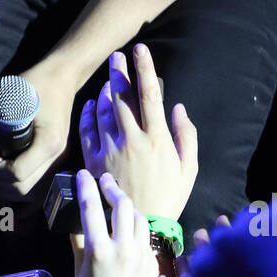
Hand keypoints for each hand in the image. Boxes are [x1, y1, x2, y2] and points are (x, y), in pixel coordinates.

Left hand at [0, 57, 75, 204]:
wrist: (61, 77)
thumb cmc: (31, 85)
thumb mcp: (1, 102)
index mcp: (48, 141)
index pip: (18, 172)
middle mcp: (58, 156)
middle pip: (24, 188)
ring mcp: (60, 161)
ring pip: (32, 195)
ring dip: (8, 191)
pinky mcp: (57, 161)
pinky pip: (41, 191)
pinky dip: (23, 196)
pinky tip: (9, 195)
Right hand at [74, 170, 158, 276]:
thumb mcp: (79, 275)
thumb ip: (79, 245)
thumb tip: (75, 222)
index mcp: (98, 252)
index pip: (91, 208)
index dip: (86, 186)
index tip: (82, 174)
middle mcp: (122, 249)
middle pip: (122, 204)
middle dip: (112, 188)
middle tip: (105, 181)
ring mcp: (141, 255)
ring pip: (139, 217)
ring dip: (128, 206)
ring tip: (118, 203)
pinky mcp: (152, 263)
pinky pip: (146, 235)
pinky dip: (137, 226)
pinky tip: (129, 228)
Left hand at [79, 44, 196, 222]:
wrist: (141, 226)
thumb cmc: (169, 199)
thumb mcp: (188, 170)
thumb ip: (186, 136)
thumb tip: (178, 108)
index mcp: (158, 139)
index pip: (150, 94)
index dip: (145, 68)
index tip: (141, 50)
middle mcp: (132, 139)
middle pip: (123, 96)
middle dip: (120, 72)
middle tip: (116, 56)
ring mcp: (110, 149)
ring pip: (104, 110)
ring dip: (106, 90)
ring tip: (108, 78)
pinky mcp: (94, 161)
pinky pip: (88, 130)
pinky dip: (89, 113)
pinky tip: (92, 104)